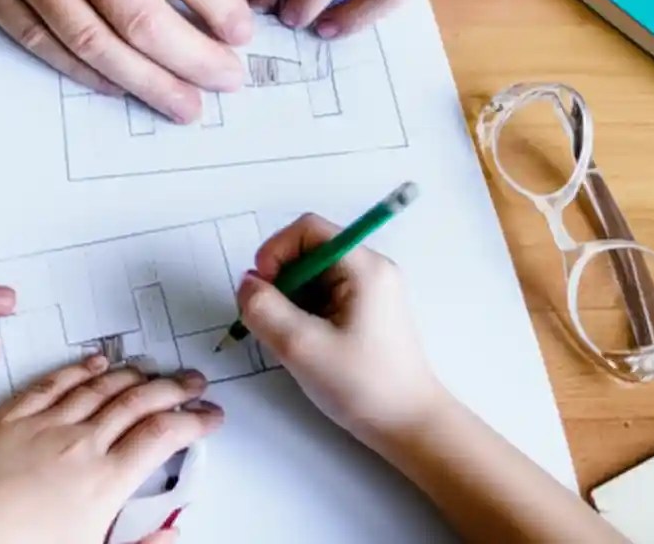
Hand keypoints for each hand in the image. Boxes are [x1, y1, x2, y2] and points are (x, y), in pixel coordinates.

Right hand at [0, 0, 254, 122]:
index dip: (218, 8)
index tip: (241, 35)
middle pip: (143, 20)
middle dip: (193, 61)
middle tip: (227, 85)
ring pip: (92, 42)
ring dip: (144, 82)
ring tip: (182, 106)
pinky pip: (36, 38)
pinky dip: (77, 68)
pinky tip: (113, 84)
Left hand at [0, 356, 221, 543]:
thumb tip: (172, 535)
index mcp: (105, 483)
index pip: (164, 437)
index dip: (194, 421)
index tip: (209, 417)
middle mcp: (82, 445)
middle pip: (141, 402)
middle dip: (175, 389)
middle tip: (193, 383)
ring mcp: (47, 427)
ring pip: (103, 388)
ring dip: (136, 375)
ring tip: (154, 370)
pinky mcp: (14, 420)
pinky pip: (55, 383)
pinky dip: (80, 369)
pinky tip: (95, 363)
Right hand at [236, 214, 437, 440]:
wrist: (407, 425)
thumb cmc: (363, 385)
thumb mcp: (301, 346)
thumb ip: (264, 309)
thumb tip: (246, 284)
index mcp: (363, 267)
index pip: (308, 230)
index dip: (275, 251)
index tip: (261, 288)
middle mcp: (370, 270)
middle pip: (308, 252)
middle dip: (281, 282)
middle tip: (271, 321)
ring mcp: (369, 291)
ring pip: (312, 277)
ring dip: (290, 301)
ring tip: (291, 339)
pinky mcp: (365, 312)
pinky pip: (323, 297)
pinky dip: (303, 314)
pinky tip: (305, 345)